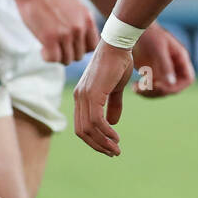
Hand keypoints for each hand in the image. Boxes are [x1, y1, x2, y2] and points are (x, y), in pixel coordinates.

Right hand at [13, 0, 98, 64]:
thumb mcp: (76, 7)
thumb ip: (82, 23)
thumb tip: (83, 40)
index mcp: (88, 19)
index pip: (93, 46)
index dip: (81, 48)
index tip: (70, 45)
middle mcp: (80, 27)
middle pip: (79, 55)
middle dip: (67, 53)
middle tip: (55, 45)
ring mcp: (66, 34)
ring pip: (67, 59)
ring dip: (57, 56)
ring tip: (48, 45)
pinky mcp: (50, 38)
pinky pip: (54, 59)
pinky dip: (47, 57)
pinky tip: (42, 48)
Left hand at [74, 41, 132, 155]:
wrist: (118, 44)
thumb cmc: (118, 62)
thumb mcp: (116, 88)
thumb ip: (113, 105)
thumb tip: (113, 123)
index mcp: (82, 96)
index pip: (82, 125)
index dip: (94, 139)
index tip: (109, 146)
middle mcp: (79, 98)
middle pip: (83, 131)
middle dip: (97, 145)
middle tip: (113, 153)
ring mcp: (84, 96)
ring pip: (89, 128)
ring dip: (102, 142)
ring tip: (116, 149)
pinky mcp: (93, 93)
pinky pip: (96, 120)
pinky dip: (105, 132)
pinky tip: (115, 136)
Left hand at [132, 23, 195, 97]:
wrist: (132, 30)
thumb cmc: (148, 35)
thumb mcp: (158, 49)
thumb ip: (165, 66)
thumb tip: (171, 83)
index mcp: (180, 58)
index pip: (188, 79)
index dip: (177, 86)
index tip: (160, 87)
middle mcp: (174, 66)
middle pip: (174, 87)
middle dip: (160, 91)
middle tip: (145, 89)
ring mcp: (163, 70)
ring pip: (162, 90)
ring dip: (150, 93)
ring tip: (136, 88)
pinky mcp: (152, 72)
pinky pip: (152, 88)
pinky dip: (144, 90)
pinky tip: (134, 87)